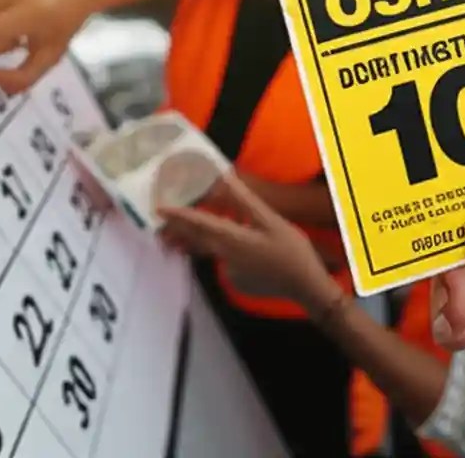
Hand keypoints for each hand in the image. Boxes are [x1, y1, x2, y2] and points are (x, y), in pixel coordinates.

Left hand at [157, 172, 342, 312]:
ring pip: (210, 251)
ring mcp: (230, 272)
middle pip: (197, 238)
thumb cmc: (291, 250)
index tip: (159, 208)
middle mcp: (225, 256)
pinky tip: (241, 250)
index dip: (178, 215)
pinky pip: (226, 261)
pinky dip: (226, 252)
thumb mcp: (270, 220)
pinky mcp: (237, 280)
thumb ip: (244, 200)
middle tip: (162, 220)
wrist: (305, 286)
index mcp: (232, 239)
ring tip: (187, 234)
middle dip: (179, 228)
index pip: (199, 224)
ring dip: (198, 241)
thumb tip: (225, 178)